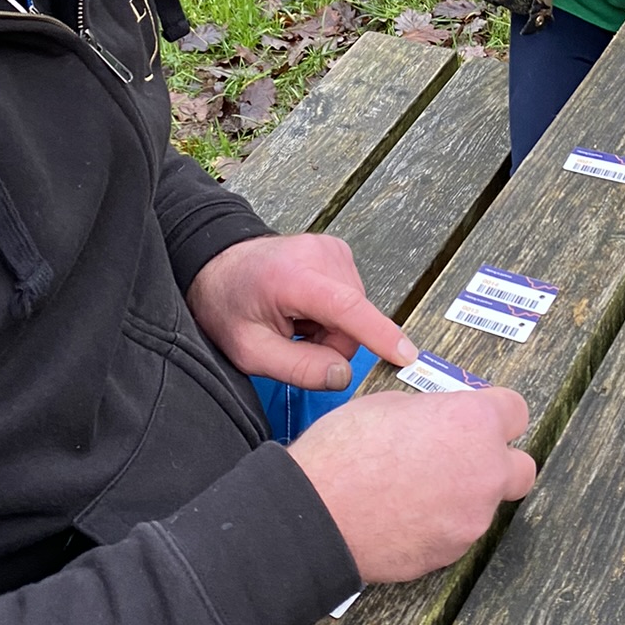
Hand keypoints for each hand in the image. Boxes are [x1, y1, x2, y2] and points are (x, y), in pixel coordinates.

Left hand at [187, 234, 416, 389]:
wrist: (219, 264)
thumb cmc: (228, 304)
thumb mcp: (249, 350)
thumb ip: (297, 368)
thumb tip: (341, 375)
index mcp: (291, 278)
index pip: (346, 307)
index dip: (379, 334)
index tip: (405, 354)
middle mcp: (317, 255)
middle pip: (352, 319)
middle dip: (330, 342)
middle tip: (293, 340)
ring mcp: (330, 249)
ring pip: (355, 311)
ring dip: (330, 327)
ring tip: (295, 320)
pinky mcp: (337, 251)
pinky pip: (351, 297)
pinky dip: (332, 311)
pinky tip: (304, 307)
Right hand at [290, 388, 535, 580]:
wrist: (315, 515)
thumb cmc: (343, 452)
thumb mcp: (389, 404)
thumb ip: (433, 413)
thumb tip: (439, 422)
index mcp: (473, 422)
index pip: (516, 411)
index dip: (495, 414)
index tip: (479, 418)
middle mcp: (485, 471)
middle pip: (522, 467)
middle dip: (498, 462)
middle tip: (462, 457)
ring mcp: (471, 518)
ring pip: (486, 503)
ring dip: (464, 495)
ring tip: (417, 488)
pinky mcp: (451, 552)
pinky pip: (457, 532)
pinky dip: (441, 524)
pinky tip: (406, 515)